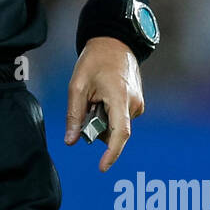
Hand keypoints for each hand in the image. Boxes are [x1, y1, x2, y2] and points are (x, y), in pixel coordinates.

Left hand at [64, 37, 144, 171]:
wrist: (115, 42)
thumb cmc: (95, 60)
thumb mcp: (78, 86)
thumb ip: (74, 115)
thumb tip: (71, 141)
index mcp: (120, 98)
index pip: (120, 134)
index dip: (112, 153)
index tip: (102, 167)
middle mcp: (134, 104)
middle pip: (113, 131)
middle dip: (97, 128)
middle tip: (86, 106)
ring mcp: (138, 104)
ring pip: (116, 126)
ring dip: (102, 120)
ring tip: (95, 96)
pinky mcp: (137, 103)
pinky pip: (120, 118)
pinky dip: (108, 114)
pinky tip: (102, 96)